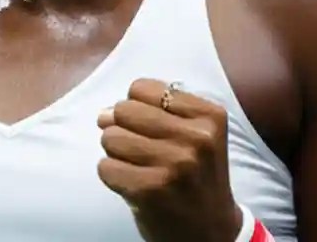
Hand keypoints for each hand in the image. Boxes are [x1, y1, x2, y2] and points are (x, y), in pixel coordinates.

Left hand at [98, 79, 242, 241]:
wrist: (212, 233)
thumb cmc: (196, 177)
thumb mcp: (195, 136)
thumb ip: (153, 112)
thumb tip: (104, 114)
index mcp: (209, 117)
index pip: (142, 88)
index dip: (137, 107)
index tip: (152, 128)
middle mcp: (196, 138)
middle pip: (123, 109)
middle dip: (123, 128)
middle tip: (143, 151)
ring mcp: (174, 165)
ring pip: (110, 137)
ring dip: (116, 153)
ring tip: (140, 168)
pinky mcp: (150, 189)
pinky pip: (105, 166)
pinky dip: (113, 176)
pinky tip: (135, 185)